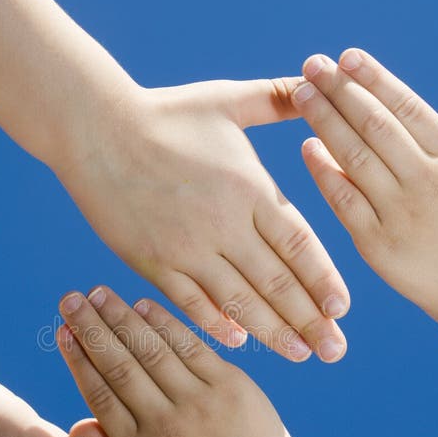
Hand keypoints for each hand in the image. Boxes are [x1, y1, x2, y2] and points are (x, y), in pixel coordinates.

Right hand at [55, 286, 302, 436]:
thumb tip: (74, 428)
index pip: (100, 394)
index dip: (78, 359)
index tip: (62, 331)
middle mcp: (166, 425)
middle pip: (120, 366)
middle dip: (91, 329)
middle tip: (70, 299)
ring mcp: (200, 403)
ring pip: (151, 350)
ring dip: (121, 317)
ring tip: (98, 293)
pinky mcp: (230, 386)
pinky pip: (190, 346)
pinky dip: (164, 323)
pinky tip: (142, 304)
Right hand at [61, 79, 349, 362]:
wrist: (95, 129)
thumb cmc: (165, 112)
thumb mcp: (227, 99)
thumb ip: (277, 98)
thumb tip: (318, 81)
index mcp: (250, 189)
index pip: (300, 245)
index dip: (324, 280)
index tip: (343, 310)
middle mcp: (225, 225)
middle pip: (277, 283)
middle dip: (310, 321)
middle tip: (336, 352)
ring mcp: (187, 248)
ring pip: (240, 301)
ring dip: (272, 332)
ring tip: (299, 355)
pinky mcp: (154, 262)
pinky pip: (191, 301)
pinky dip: (216, 323)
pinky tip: (237, 340)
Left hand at [291, 49, 437, 329]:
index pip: (407, 106)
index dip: (374, 79)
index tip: (347, 56)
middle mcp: (425, 179)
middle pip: (374, 125)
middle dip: (340, 91)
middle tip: (311, 65)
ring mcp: (399, 212)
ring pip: (354, 157)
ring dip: (325, 121)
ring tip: (301, 95)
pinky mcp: (376, 244)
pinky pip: (344, 201)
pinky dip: (324, 172)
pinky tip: (306, 147)